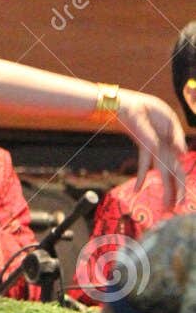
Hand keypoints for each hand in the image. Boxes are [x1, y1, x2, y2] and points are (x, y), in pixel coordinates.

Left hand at [117, 91, 186, 207]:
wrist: (129, 103)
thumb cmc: (148, 110)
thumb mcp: (168, 119)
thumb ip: (176, 136)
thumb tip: (183, 152)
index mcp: (172, 145)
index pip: (179, 168)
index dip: (181, 183)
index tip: (181, 199)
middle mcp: (164, 150)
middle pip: (173, 174)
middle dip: (176, 192)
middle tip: (177, 208)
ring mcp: (154, 149)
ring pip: (162, 173)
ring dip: (165, 190)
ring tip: (167, 207)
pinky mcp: (143, 146)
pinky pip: (143, 164)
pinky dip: (140, 177)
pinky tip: (136, 190)